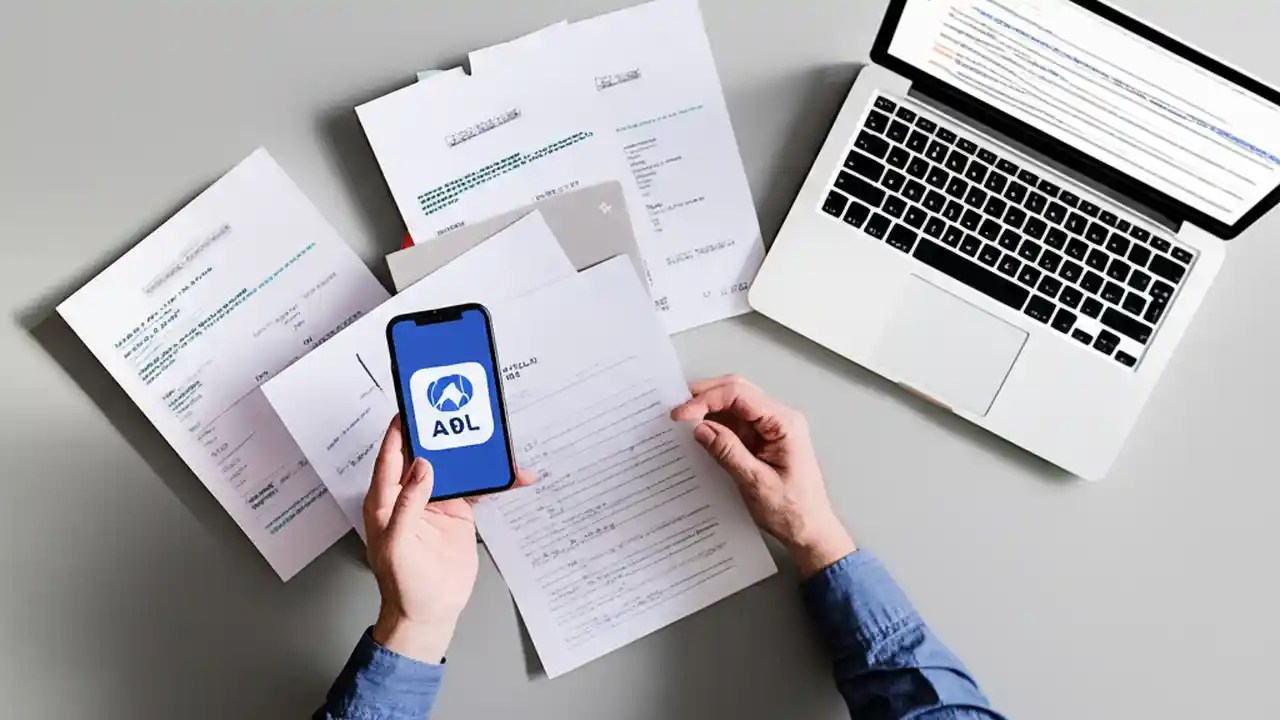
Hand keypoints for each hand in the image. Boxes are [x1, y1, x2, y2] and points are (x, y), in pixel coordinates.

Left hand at [362, 417, 531, 662]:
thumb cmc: (402, 584)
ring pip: (455, 468)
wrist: (430, 613)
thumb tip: (422, 466)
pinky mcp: (458, 512)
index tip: (413, 407)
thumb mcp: (399, 543)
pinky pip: (476, 489)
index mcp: (385, 498)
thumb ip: (408, 503)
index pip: (391, 456)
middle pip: (426, 454)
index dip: (401, 430)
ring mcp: (436, 502)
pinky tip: (509, 474)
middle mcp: (409, 494)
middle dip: (444, 433)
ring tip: (494, 440)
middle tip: (462, 410)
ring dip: (475, 456)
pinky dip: (493, 481)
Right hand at [671, 375, 854, 578]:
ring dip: (707, 409)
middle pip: (736, 391)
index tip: (681, 414)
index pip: (739, 394)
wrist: (811, 530)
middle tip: (676, 410)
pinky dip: (714, 424)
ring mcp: (770, 428)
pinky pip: (734, 423)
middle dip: (704, 396)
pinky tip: (697, 432)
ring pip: (733, 404)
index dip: (706, 399)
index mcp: (784, 423)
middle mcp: (779, 419)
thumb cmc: (794, 511)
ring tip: (681, 420)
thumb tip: (700, 428)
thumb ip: (728, 452)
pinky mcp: (761, 439)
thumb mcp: (756, 483)